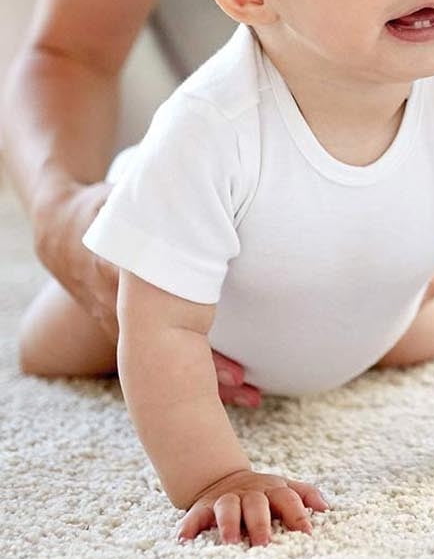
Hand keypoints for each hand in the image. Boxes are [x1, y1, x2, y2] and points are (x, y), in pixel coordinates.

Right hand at [36, 182, 259, 406]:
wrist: (60, 230)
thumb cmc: (106, 204)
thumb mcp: (125, 194)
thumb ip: (159, 193)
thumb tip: (195, 163)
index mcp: (125, 274)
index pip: (166, 311)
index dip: (198, 333)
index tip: (231, 355)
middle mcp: (123, 306)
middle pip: (169, 347)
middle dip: (207, 369)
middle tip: (247, 387)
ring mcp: (124, 322)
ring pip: (168, 358)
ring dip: (205, 377)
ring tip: (249, 395)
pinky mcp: (128, 328)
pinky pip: (164, 354)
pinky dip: (193, 369)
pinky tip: (234, 385)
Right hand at [178, 469, 328, 545]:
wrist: (224, 479)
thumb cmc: (262, 493)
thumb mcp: (283, 488)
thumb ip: (304, 495)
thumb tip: (326, 508)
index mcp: (273, 489)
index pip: (289, 499)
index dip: (298, 515)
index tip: (307, 534)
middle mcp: (249, 493)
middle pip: (257, 505)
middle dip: (261, 524)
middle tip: (264, 545)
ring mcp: (225, 499)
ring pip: (227, 508)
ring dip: (228, 525)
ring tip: (230, 543)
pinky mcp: (202, 507)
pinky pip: (194, 517)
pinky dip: (188, 527)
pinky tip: (184, 541)